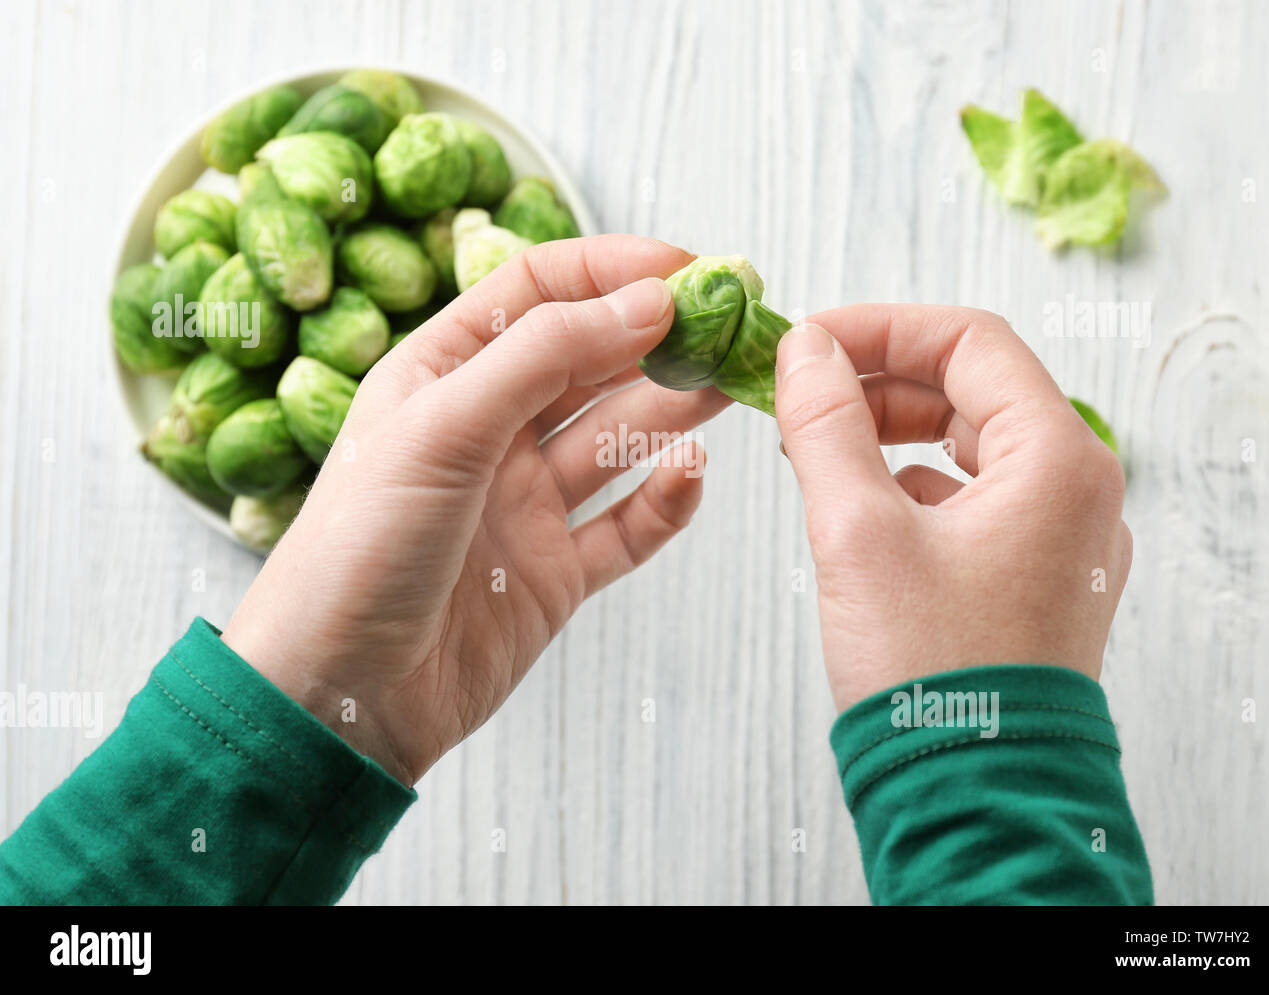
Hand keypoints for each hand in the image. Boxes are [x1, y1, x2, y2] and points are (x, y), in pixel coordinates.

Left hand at [223, 235, 728, 784]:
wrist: (337, 697)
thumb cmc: (359, 549)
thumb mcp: (444, 426)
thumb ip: (546, 355)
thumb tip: (647, 300)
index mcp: (444, 374)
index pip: (540, 293)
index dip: (613, 271)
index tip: (688, 270)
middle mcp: (490, 430)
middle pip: (593, 362)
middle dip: (661, 340)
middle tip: (732, 325)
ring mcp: (526, 502)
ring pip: (620, 439)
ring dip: (676, 411)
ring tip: (735, 386)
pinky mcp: (555, 572)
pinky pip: (627, 527)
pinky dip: (664, 502)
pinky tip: (691, 476)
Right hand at [773, 307, 1129, 711]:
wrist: (975, 799)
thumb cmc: (931, 676)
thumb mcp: (858, 534)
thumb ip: (827, 426)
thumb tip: (805, 351)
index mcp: (1059, 462)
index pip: (970, 343)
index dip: (881, 328)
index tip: (809, 340)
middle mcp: (1080, 491)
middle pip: (974, 391)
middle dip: (881, 381)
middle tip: (802, 392)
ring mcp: (1067, 538)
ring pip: (974, 446)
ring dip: (894, 433)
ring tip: (820, 448)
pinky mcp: (1040, 578)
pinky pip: (979, 499)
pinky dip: (917, 486)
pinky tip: (865, 510)